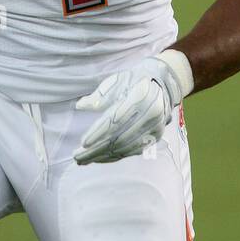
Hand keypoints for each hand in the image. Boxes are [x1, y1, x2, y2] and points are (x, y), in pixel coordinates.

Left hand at [73, 54, 190, 164]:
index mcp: (141, 96)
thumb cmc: (135, 80)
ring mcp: (155, 127)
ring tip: (83, 160)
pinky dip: (114, 156)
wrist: (163, 84)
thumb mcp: (117, 81)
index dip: (100, 132)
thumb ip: (99, 95)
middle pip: (120, 137)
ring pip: (125, 147)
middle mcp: (151, 114)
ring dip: (103, 156)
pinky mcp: (155, 136)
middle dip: (97, 149)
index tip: (83, 142)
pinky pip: (132, 151)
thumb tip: (80, 106)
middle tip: (77, 157)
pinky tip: (99, 158)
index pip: (117, 119)